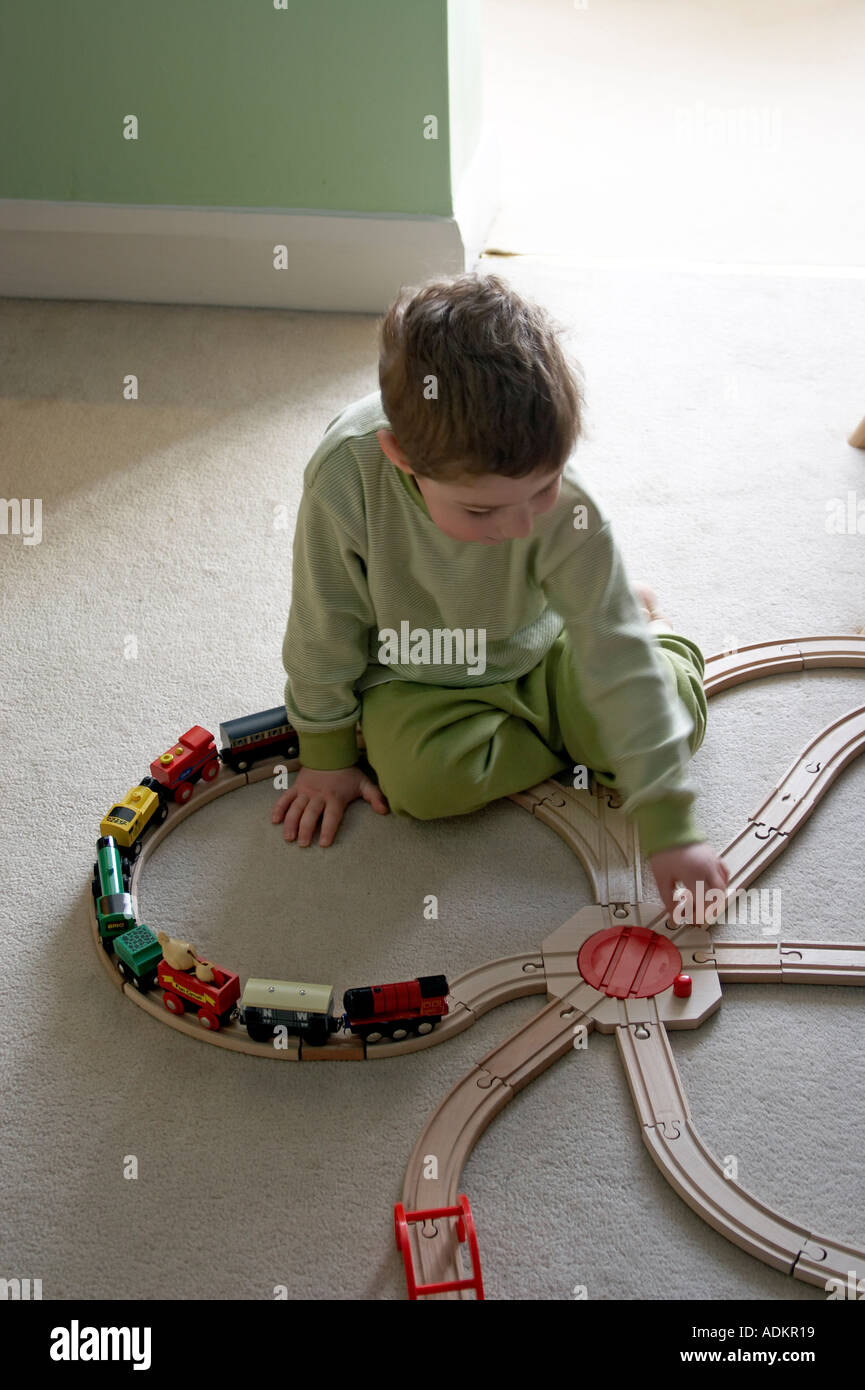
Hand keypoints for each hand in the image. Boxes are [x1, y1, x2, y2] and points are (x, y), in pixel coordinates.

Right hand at [272, 763, 388, 846]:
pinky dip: (279, 809)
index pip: (331, 816)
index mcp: (335, 797)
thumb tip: (385, 811)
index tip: (323, 843)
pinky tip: (275, 821)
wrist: (330, 752)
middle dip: (305, 830)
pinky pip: (285, 798)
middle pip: (310, 815)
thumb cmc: (347, 771)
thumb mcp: (363, 783)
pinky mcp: (296, 787)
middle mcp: (318, 796)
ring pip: (295, 809)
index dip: (327, 830)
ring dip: (291, 823)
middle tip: (303, 844)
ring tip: (289, 838)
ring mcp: (305, 791)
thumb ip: (374, 797)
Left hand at [648, 842, 728, 925]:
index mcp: (694, 875)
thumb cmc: (664, 850)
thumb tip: (673, 914)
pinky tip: (713, 886)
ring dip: (717, 897)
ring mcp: (713, 862)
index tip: (692, 918)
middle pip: (718, 897)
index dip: (699, 914)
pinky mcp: (714, 856)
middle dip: (710, 909)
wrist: (669, 829)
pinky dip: (722, 883)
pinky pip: (725, 873)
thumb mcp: (661, 878)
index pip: (704, 903)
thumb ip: (668, 899)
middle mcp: (707, 869)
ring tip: (705, 903)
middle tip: (699, 913)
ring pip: (724, 886)